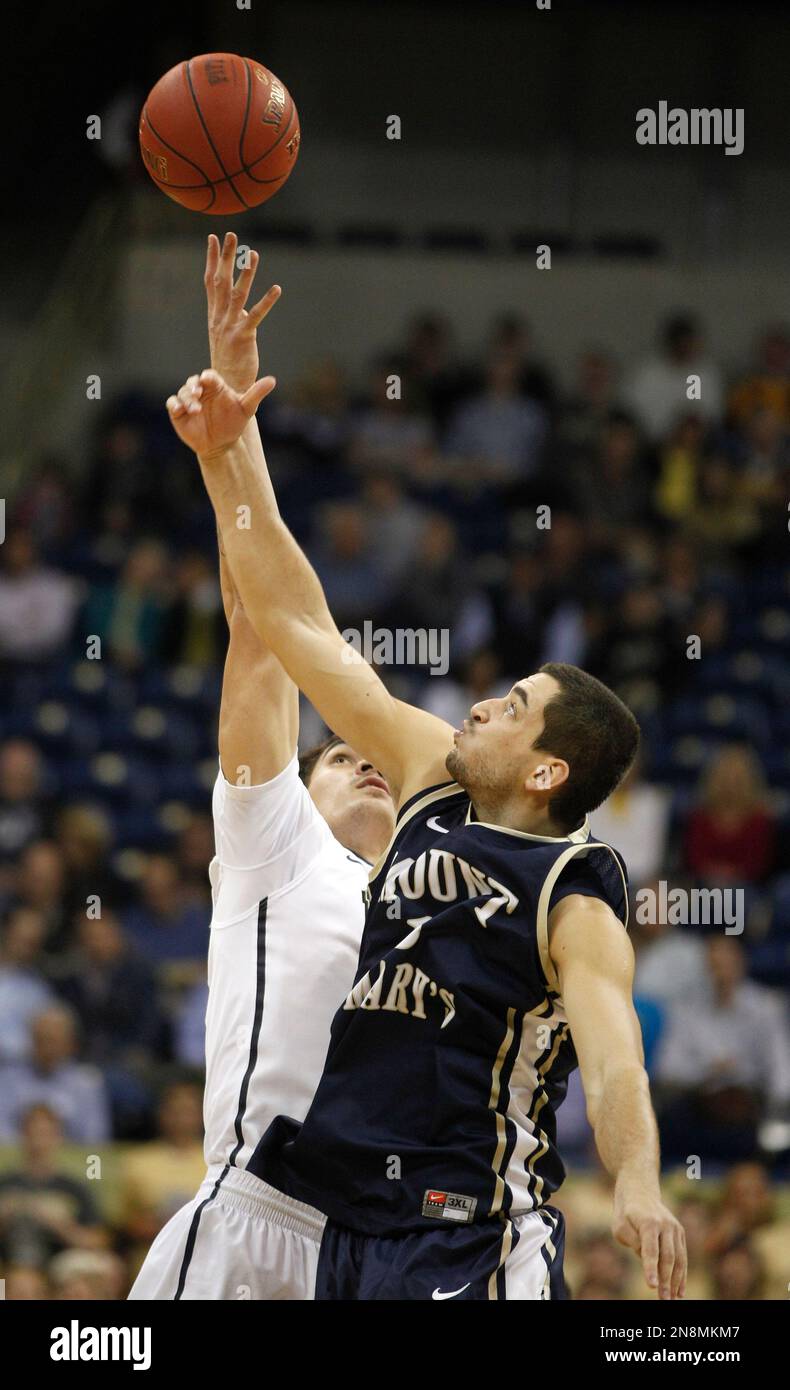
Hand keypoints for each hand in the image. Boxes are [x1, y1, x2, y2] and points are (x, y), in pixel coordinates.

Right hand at [166, 368, 275, 457]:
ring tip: (195, 410)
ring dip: (186, 399)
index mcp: (215, 386)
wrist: (222, 444)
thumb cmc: (234, 423)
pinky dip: (174, 405)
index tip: (208, 379)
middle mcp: (201, 390)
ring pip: (183, 392)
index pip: (210, 376)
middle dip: (193, 386)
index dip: (208, 376)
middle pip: (193, 382)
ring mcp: (188, 400)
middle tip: (197, 393)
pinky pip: (172, 404)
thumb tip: (272, 380)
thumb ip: (257, 393)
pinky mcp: (178, 412)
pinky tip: (180, 410)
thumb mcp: (247, 408)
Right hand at [205, 232, 281, 392]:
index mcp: (214, 316)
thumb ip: (232, 317)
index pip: (210, 281)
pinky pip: (256, 317)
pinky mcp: (243, 338)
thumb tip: (242, 305)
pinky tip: (277, 288)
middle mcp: (219, 318)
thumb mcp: (225, 336)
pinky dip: (266, 302)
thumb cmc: (227, 365)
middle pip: (220, 281)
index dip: (211, 259)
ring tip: (254, 254)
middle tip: (230, 234)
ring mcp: (230, 327)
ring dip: (246, 273)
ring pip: (237, 294)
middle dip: (225, 257)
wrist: (226, 391)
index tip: (212, 238)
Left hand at [612, 1187, 686, 1298]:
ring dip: (677, 1281)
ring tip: (673, 1298)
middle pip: (668, 1256)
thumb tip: (647, 1258)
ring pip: (679, 1258)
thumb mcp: (619, 1226)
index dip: (651, 1268)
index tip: (651, 1285)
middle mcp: (666, 1225)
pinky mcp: (680, 1233)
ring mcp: (675, 1228)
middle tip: (663, 1298)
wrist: (640, 1192)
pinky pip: (683, 1256)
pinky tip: (680, 1290)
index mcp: (649, 1222)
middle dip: (666, 1280)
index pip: (650, 1250)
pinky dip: (682, 1274)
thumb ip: (632, 1241)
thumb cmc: (626, 1213)